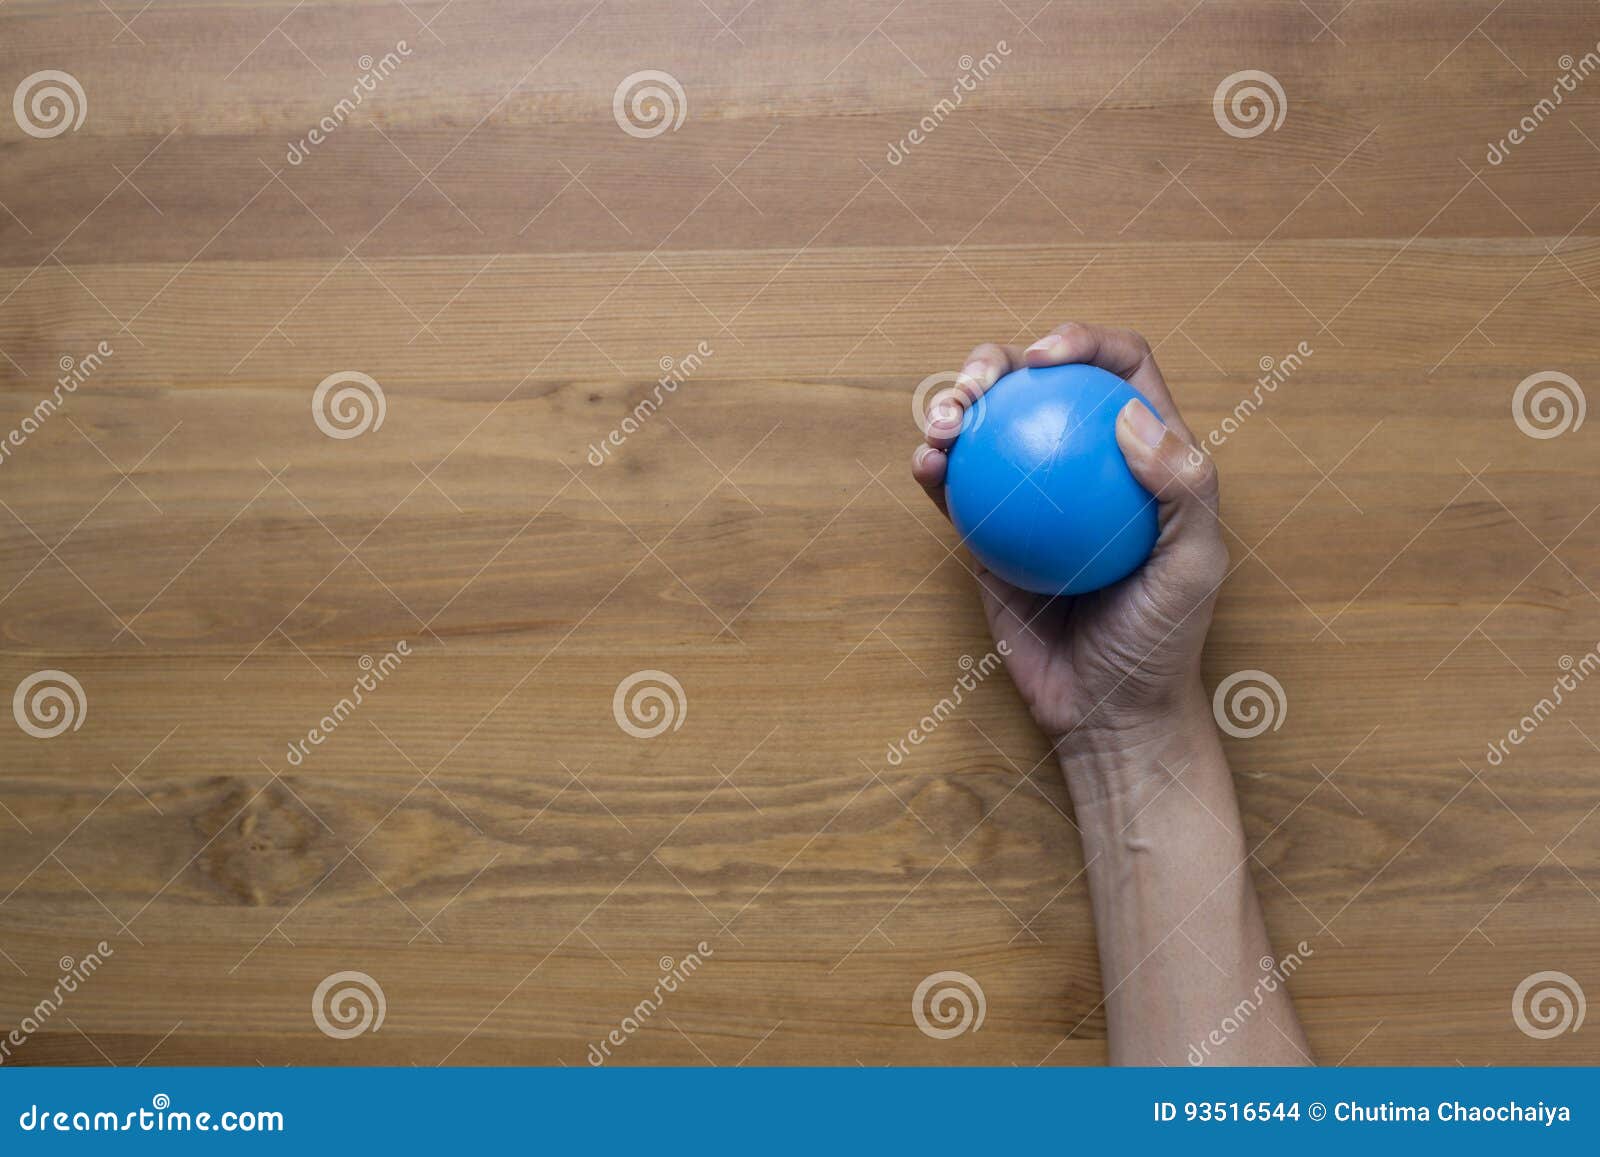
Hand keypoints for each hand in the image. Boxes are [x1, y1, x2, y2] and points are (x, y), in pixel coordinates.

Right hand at [911, 323, 1228, 769]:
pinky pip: (956, 487)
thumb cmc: (1163, 642)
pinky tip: (926, 463)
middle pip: (1037, 384)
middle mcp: (1082, 462)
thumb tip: (1128, 414)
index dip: (1083, 341)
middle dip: (999, 359)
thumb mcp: (1196, 567)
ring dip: (953, 402)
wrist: (1107, 712)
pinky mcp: (987, 532)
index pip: (1117, 369)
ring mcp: (1029, 495)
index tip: (1047, 356)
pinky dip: (935, 467)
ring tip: (943, 420)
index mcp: (1143, 452)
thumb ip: (1183, 488)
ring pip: (988, 427)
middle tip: (978, 382)